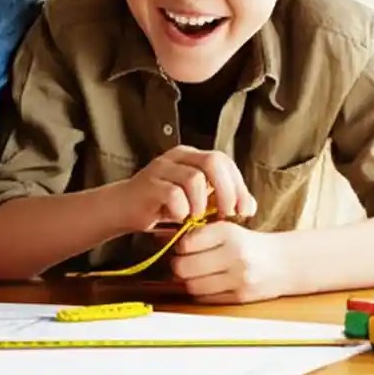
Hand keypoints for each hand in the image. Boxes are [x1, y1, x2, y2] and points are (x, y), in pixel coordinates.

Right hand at [114, 146, 255, 231]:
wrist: (122, 208)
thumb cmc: (162, 206)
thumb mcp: (196, 201)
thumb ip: (220, 200)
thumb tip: (250, 206)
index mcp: (191, 156)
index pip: (223, 160)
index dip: (238, 185)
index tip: (244, 210)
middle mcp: (177, 157)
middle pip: (212, 161)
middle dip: (226, 190)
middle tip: (227, 213)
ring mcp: (161, 168)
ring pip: (194, 178)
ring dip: (201, 204)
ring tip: (197, 218)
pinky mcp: (148, 184)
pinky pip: (173, 194)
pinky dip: (181, 210)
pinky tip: (179, 218)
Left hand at [168, 221, 285, 303]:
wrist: (284, 263)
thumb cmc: (250, 245)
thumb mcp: (228, 230)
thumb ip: (200, 235)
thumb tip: (163, 239)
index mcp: (229, 232)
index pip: (187, 243)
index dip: (180, 247)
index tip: (182, 248)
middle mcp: (234, 254)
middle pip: (185, 267)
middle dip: (178, 267)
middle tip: (182, 264)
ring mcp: (238, 278)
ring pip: (193, 286)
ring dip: (188, 282)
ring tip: (194, 275)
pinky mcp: (240, 297)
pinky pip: (206, 299)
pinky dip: (201, 293)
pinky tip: (207, 284)